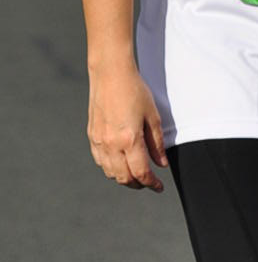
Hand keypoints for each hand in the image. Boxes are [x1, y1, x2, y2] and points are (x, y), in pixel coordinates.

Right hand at [88, 61, 166, 190]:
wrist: (110, 74)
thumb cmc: (135, 91)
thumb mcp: (153, 116)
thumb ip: (156, 143)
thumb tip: (161, 164)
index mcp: (129, 140)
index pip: (141, 172)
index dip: (151, 183)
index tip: (159, 186)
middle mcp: (112, 144)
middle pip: (124, 178)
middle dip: (138, 184)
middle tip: (149, 182)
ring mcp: (99, 141)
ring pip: (110, 173)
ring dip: (123, 178)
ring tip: (136, 175)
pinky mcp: (92, 136)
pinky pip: (100, 161)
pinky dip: (111, 168)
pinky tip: (120, 163)